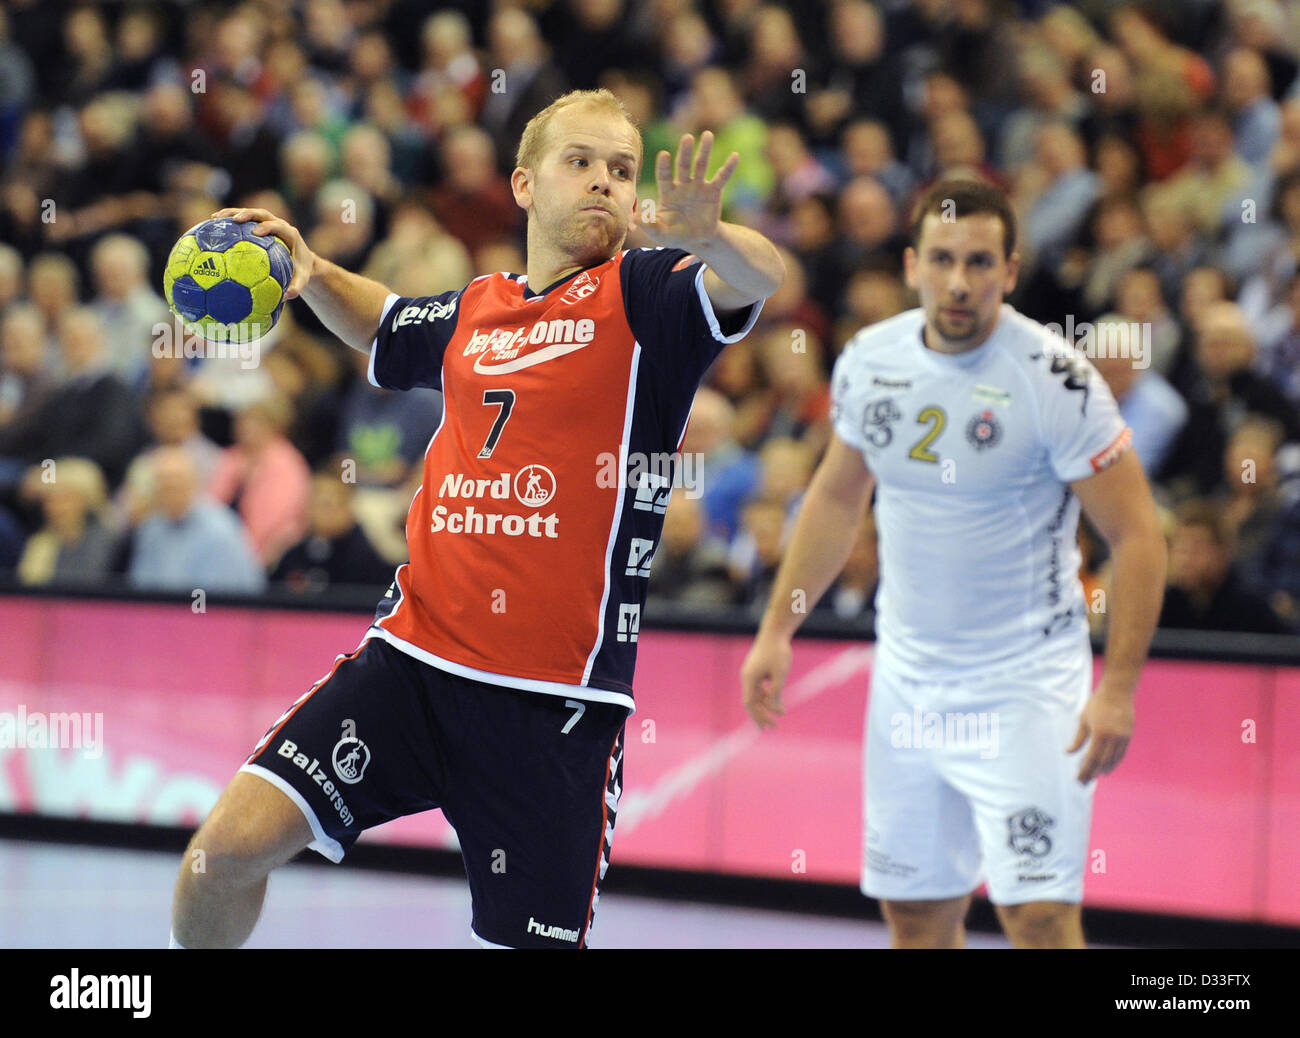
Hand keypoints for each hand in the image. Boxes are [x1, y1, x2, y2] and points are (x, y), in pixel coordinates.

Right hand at [210, 207, 315, 299]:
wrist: (304, 261)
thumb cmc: (301, 271)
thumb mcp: (301, 280)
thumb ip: (296, 288)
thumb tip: (284, 297)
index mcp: (290, 234)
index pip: (278, 226)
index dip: (268, 227)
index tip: (256, 233)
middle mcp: (279, 224)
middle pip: (261, 214)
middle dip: (247, 214)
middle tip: (234, 220)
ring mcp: (269, 222)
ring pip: (250, 213)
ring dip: (232, 213)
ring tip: (214, 218)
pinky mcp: (260, 225)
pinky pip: (243, 221)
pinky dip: (229, 221)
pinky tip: (211, 226)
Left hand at [639, 131, 738, 251]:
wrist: (697, 240)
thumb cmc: (675, 235)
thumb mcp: (661, 234)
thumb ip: (649, 225)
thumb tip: (635, 219)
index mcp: (668, 192)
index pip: (664, 176)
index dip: (664, 167)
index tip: (664, 155)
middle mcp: (683, 185)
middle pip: (683, 166)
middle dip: (685, 152)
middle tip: (687, 137)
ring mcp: (698, 186)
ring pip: (701, 165)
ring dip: (704, 151)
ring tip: (707, 135)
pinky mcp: (714, 192)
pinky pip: (721, 178)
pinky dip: (728, 168)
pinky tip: (734, 156)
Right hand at [740, 633, 791, 728]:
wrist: (775, 632)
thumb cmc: (778, 651)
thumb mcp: (780, 675)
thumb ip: (776, 692)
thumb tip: (775, 709)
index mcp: (749, 678)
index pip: (750, 703)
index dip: (760, 716)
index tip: (772, 725)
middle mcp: (747, 677)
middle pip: (751, 701)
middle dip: (759, 715)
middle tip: (769, 728)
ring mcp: (751, 672)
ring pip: (756, 694)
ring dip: (764, 706)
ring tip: (774, 716)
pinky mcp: (757, 669)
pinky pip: (759, 687)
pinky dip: (766, 696)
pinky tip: (774, 701)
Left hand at [1067, 680, 1134, 782]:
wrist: (1117, 692)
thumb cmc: (1096, 705)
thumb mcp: (1083, 720)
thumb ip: (1078, 739)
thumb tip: (1068, 753)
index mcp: (1100, 733)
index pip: (1091, 758)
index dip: (1085, 770)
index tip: (1078, 778)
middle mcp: (1113, 738)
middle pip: (1102, 762)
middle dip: (1092, 773)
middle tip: (1084, 781)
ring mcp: (1123, 737)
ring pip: (1113, 760)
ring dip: (1104, 770)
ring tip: (1094, 776)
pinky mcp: (1128, 736)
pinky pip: (1121, 754)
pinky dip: (1114, 762)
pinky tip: (1107, 767)